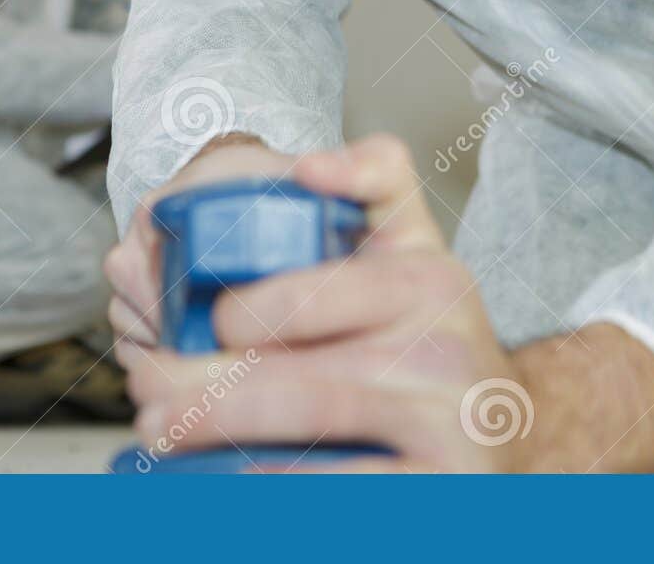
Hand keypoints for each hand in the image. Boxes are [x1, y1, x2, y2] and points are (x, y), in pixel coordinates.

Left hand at [117, 134, 525, 470]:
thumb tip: (310, 169)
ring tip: (161, 428)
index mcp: (427, 273)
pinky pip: (343, 483)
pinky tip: (226, 480)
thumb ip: (373, 186)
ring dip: (217, 421)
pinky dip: (271, 484)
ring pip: (311, 407)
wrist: (505, 437)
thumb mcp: (413, 255)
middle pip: (300, 349)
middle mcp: (448, 338)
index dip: (248, 300)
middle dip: (202, 370)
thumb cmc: (428, 343)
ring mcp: (453, 415)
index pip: (318, 280)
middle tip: (148, 385)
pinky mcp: (447, 483)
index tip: (204, 318)